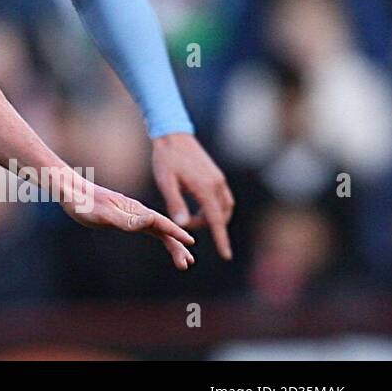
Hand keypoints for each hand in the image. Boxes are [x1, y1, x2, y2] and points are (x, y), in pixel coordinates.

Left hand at [59, 174, 195, 269]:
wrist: (70, 190)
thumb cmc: (82, 203)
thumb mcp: (102, 213)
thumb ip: (125, 219)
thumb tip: (151, 220)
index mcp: (133, 209)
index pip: (159, 222)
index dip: (175, 233)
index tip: (190, 244)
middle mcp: (136, 210)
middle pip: (163, 228)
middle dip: (177, 245)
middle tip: (187, 263)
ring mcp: (132, 213)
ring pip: (158, 229)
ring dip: (173, 244)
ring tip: (185, 262)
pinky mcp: (125, 216)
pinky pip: (149, 228)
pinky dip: (161, 237)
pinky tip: (168, 244)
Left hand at [152, 132, 234, 259]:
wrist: (172, 135)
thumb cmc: (165, 159)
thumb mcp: (165, 182)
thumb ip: (175, 203)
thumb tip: (181, 224)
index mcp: (204, 188)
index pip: (215, 220)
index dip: (220, 239)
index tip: (226, 256)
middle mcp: (216, 184)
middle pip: (221, 216)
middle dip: (210, 226)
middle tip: (186, 224)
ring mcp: (219, 179)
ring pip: (225, 207)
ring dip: (213, 217)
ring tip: (192, 217)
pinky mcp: (217, 175)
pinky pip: (223, 198)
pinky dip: (215, 207)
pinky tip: (199, 207)